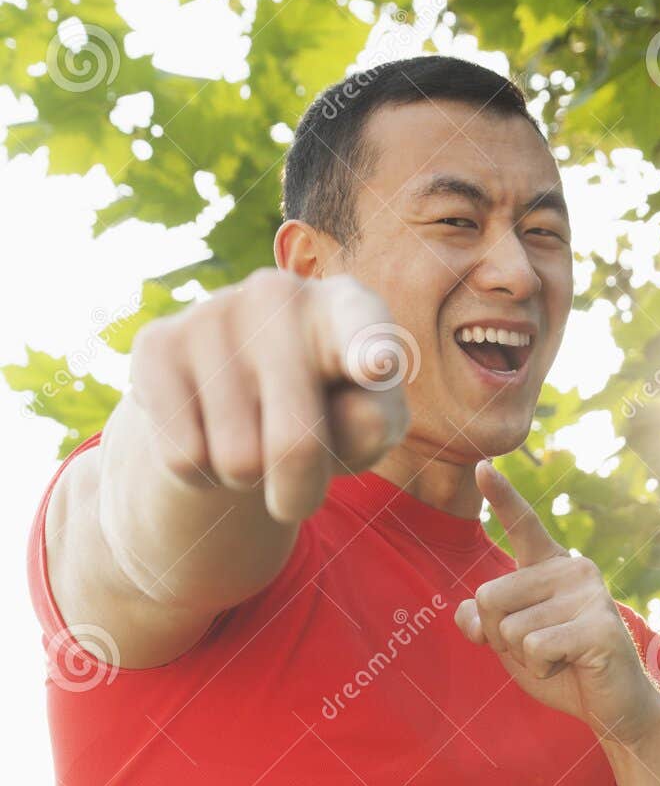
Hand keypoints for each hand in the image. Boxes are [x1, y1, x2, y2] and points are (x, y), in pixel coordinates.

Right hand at [129, 268, 409, 522]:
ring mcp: (212, 313)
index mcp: (346, 310)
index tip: (377, 365)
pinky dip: (202, 475)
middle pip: (296, 446)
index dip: (370, 349)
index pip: (362, 327)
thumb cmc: (326, 414)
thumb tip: (355, 416)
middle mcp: (279, 294)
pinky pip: (184, 459)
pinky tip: (209, 433)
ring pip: (236, 463)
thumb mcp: (366, 427)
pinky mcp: (156, 344)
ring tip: (252, 437)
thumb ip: (376, 423)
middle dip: (300, 492)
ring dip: (247, 479)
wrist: (237, 401)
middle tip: (299, 480)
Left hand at [454, 461, 659, 746]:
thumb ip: (487, 623)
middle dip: (501, 636)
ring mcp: (589, 594)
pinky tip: (570, 666)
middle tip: (541, 649)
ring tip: (560, 658)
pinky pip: (534, 646)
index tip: (480, 465)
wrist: (614, 707)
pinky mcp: (598, 625)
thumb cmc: (563, 669)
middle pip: (489, 596)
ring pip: (510, 628)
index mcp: (554, 567)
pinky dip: (541, 667)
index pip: (524, 526)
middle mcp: (574, 569)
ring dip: (524, 657)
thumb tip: (469, 613)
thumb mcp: (513, 645)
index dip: (502, 496)